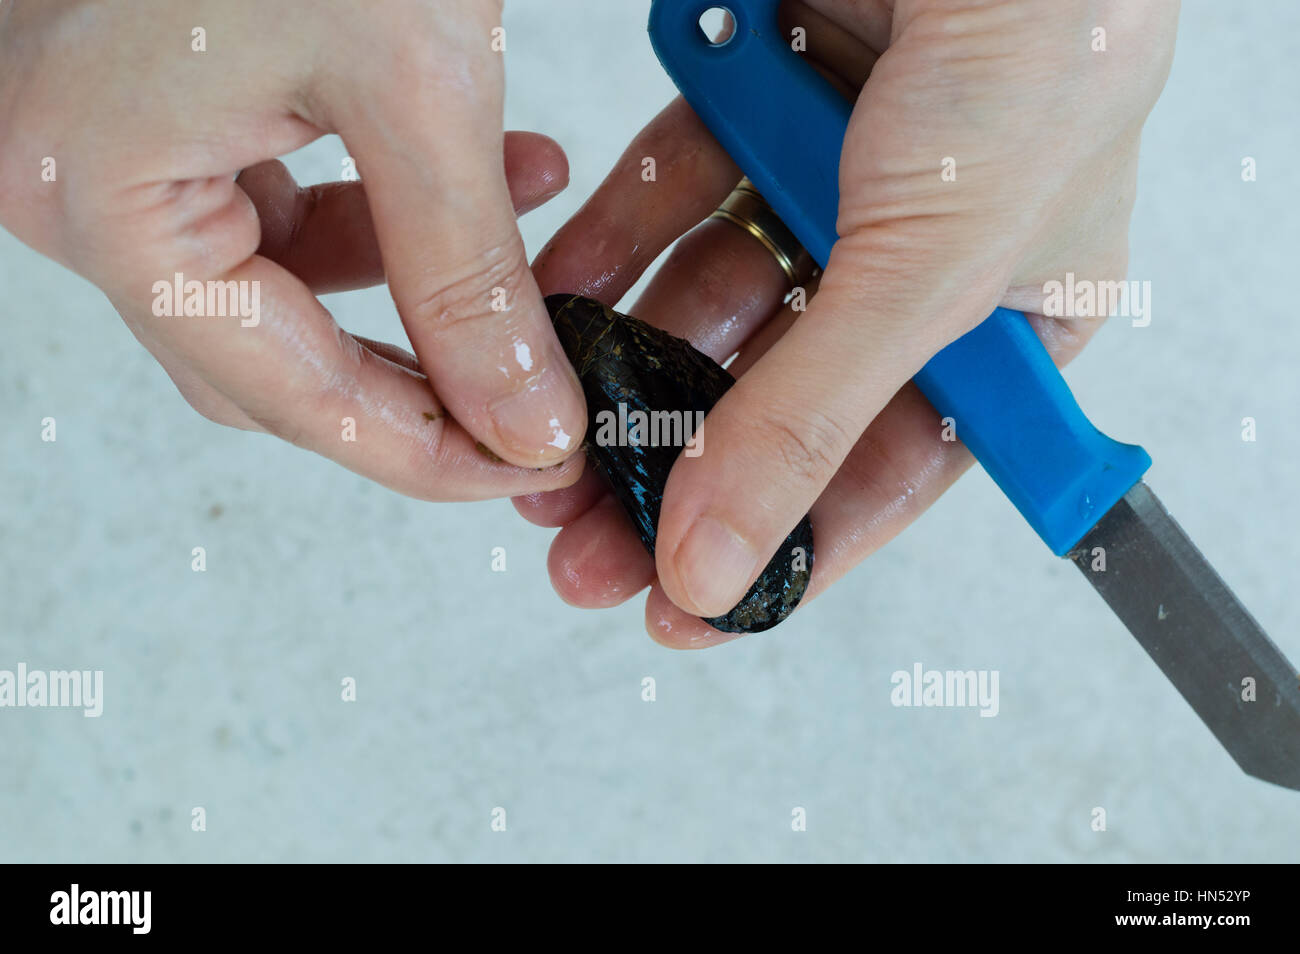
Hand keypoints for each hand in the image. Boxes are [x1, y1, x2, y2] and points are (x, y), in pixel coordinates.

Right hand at [0, 0, 585, 499]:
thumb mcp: (414, 78)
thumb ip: (466, 275)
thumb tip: (518, 419)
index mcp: (104, 193)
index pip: (279, 392)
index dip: (416, 451)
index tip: (521, 471)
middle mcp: (75, 185)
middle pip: (268, 361)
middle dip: (415, 389)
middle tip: (531, 409)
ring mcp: (111, 147)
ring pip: (280, 293)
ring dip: (416, 300)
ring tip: (536, 288)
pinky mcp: (161, 108)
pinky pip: (278, 210)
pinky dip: (388, 219)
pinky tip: (493, 188)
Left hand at [518, 0, 1177, 644]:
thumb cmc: (1035, 52)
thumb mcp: (924, 274)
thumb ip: (809, 422)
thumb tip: (723, 564)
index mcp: (1005, 325)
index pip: (885, 470)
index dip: (787, 547)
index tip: (691, 606)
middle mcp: (914, 262)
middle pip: (777, 401)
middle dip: (679, 471)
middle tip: (585, 539)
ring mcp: (832, 185)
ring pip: (710, 307)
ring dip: (630, 369)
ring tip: (552, 438)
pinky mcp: (759, 108)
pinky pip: (670, 200)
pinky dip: (615, 246)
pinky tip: (560, 304)